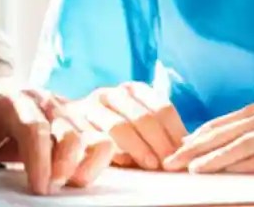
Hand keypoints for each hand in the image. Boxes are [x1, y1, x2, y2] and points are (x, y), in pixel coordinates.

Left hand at [0, 87, 115, 193]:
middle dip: (64, 167)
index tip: (39, 189)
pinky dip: (97, 160)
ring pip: (92, 135)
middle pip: (69, 132)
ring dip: (85, 165)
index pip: (33, 128)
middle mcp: (43, 101)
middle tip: (48, 190)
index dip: (40, 161)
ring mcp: (64, 108)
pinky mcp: (77, 120)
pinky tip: (79, 178)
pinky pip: (101, 139)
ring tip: (67, 185)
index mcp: (11, 101)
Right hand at [71, 82, 187, 170]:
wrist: (67, 124)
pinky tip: (124, 161)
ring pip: (120, 126)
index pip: (162, 108)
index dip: (175, 133)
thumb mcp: (138, 122)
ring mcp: (91, 106)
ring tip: (151, 164)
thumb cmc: (114, 128)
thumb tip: (186, 147)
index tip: (183, 153)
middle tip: (169, 164)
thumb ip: (158, 131)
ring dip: (139, 148)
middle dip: (159, 143)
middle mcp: (112, 93)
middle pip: (143, 117)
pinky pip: (96, 136)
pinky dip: (112, 150)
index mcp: (133, 90)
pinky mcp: (73, 122)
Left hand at [162, 101, 253, 173]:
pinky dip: (246, 164)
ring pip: (243, 144)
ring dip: (214, 157)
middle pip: (225, 132)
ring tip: (190, 168)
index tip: (170, 151)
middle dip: (194, 148)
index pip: (220, 124)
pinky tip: (229, 171)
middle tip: (168, 162)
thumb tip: (225, 149)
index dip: (194, 138)